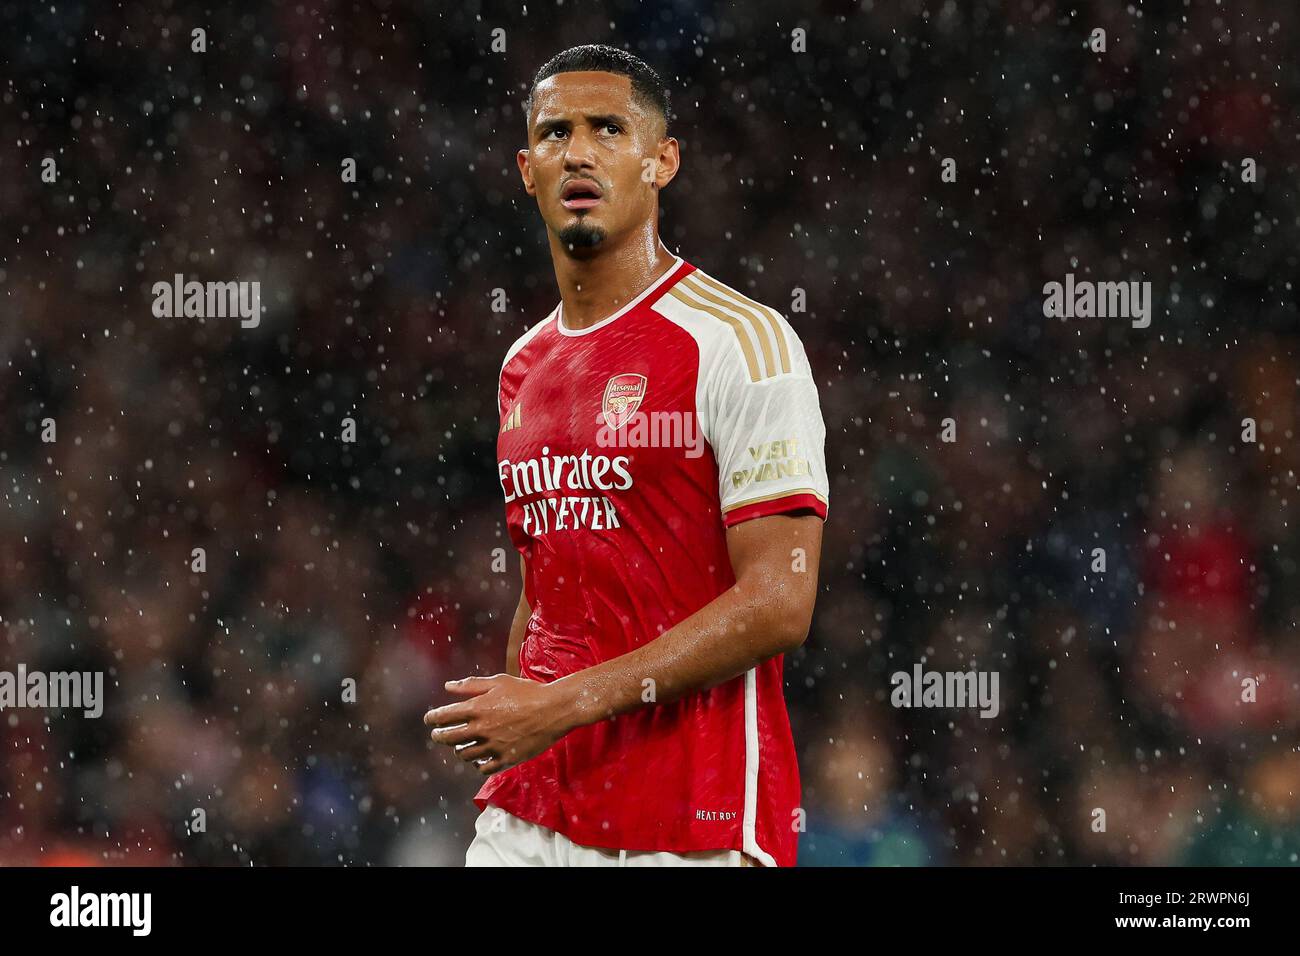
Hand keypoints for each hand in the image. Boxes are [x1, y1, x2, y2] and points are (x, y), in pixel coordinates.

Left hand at [423, 674, 579, 775]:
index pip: (444, 716)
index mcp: (478, 708)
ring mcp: (493, 746)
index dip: (433, 718)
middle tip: (438, 735)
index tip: (430, 720)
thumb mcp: (499, 681)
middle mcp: (482, 729)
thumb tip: (447, 686)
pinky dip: (476, 765)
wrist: (554, 710)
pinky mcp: (506, 759)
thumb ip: (471, 685)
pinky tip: (477, 760)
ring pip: (464, 755)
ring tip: (459, 747)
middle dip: (439, 736)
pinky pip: (483, 768)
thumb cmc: (527, 692)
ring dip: (458, 750)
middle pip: (449, 738)